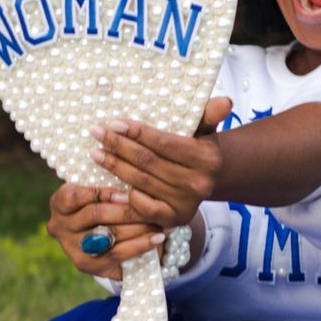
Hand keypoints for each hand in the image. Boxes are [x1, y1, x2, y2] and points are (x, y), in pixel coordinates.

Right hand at [46, 184, 165, 281]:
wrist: (97, 234)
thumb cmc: (101, 202)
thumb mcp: (97, 188)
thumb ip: (110, 178)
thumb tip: (135, 169)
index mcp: (58, 203)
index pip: (76, 196)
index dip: (103, 193)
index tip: (129, 192)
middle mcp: (59, 227)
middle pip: (95, 215)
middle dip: (127, 210)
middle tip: (153, 205)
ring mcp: (71, 249)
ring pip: (108, 235)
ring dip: (139, 228)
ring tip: (161, 222)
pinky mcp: (87, 266)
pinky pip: (116, 256)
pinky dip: (140, 246)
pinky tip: (157, 239)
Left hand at [87, 97, 232, 229]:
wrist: (208, 178)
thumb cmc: (198, 146)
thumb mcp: (205, 128)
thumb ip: (209, 114)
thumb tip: (225, 101)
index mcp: (206, 158)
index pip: (163, 143)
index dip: (137, 133)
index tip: (113, 123)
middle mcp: (198, 183)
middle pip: (148, 162)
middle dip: (119, 146)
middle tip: (96, 133)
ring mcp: (186, 204)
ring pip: (141, 182)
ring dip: (115, 167)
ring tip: (95, 153)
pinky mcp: (175, 219)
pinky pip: (144, 207)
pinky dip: (126, 196)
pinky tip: (110, 184)